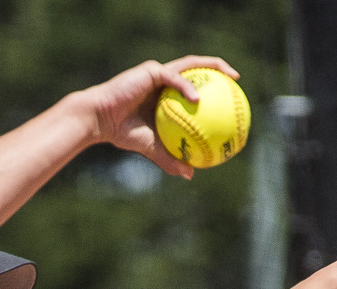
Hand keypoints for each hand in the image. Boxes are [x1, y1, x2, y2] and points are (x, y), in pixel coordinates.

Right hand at [78, 57, 239, 179]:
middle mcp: (164, 79)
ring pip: (189, 65)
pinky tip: (197, 99)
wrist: (99, 120)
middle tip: (237, 79)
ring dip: (211, 66)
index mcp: (165, 93)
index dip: (212, 86)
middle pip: (196, 67)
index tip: (230, 96)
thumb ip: (170, 158)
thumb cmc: (121, 133)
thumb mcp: (150, 147)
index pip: (193, 84)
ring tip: (230, 76)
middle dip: (218, 68)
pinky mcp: (150, 70)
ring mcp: (158, 72)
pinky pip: (174, 78)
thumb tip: (191, 174)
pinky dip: (186, 87)